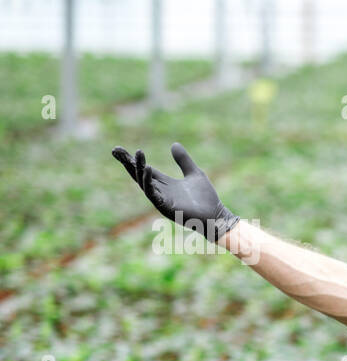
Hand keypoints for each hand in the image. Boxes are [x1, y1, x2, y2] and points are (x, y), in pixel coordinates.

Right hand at [111, 142, 239, 242]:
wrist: (217, 216)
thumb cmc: (206, 199)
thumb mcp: (194, 173)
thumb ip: (183, 160)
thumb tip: (174, 144)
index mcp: (165, 183)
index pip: (143, 169)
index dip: (132, 160)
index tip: (118, 149)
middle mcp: (160, 191)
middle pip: (138, 175)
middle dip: (128, 163)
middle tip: (116, 150)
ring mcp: (162, 200)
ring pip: (144, 183)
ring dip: (139, 169)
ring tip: (137, 154)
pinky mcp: (166, 207)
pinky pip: (154, 194)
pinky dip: (149, 182)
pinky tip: (148, 168)